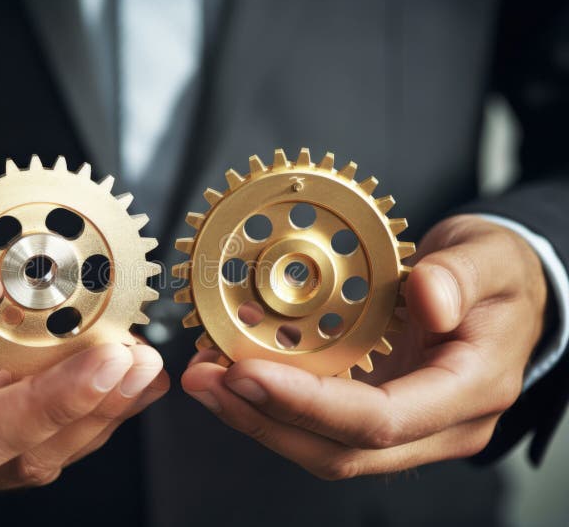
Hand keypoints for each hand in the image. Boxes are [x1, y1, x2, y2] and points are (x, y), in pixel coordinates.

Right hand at [0, 226, 167, 490]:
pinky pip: (54, 432)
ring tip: (147, 365)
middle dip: (93, 410)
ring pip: (48, 451)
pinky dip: (98, 405)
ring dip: (106, 411)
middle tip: (143, 361)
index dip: (45, 406)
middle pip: (23, 454)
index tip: (104, 361)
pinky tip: (132, 373)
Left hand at [182, 215, 546, 478]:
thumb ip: (461, 275)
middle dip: (262, 418)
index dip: (307, 403)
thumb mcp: (492, 258)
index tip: (245, 371)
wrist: (503, 291)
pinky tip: (232, 363)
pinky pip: (315, 418)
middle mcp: (433, 425)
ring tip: (205, 374)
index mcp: (469, 392)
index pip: (379, 420)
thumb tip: (425, 297)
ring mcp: (402, 425)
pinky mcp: (374, 408)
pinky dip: (270, 397)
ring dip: (255, 414)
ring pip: (319, 444)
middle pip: (337, 449)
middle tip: (204, 379)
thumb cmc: (500, 276)